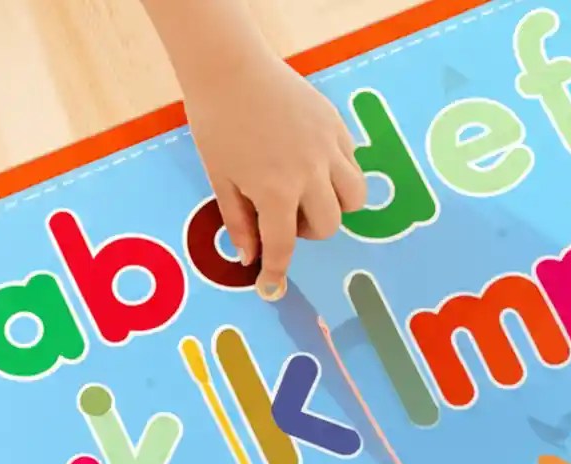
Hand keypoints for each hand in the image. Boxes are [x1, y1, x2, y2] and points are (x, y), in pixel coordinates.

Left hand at [184, 56, 366, 300]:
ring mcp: (328, 148)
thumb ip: (237, 220)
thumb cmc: (216, 121)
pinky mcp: (336, 126)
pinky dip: (338, 175)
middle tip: (283, 216)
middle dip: (308, 232)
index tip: (271, 288)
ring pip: (354, 197)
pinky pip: (352, 163)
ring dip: (334, 206)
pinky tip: (313, 164)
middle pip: (329, 225)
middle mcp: (309, 173)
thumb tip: (249, 256)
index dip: (276, 272)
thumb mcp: (219, 176)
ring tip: (308, 194)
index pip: (282, 246)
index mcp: (275, 189)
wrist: (231, 67)